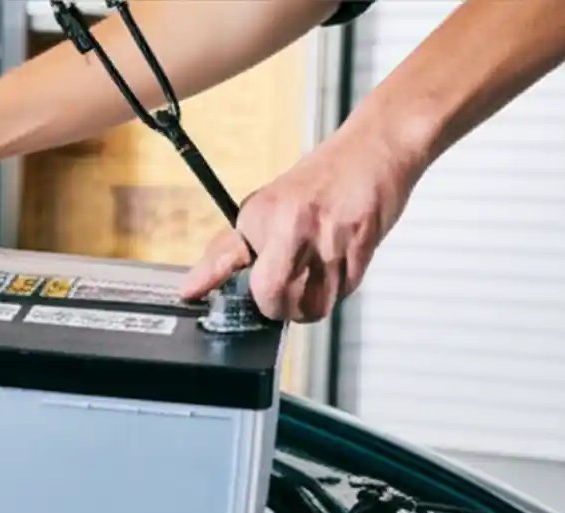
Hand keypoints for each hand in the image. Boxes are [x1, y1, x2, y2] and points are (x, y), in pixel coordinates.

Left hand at [179, 118, 425, 322]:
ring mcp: (332, 240)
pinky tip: (332, 267)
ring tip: (308, 279)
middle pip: (277, 301)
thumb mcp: (262, 209)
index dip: (226, 290)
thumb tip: (191, 288)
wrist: (373, 151)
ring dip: (308, 305)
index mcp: (266, 216)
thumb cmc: (317, 183)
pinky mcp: (363, 251)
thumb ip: (227, 254)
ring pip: (314, 307)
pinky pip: (343, 293)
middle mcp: (296, 227)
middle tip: (279, 293)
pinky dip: (335, 291)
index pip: (238, 268)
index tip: (209, 296)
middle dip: (277, 309)